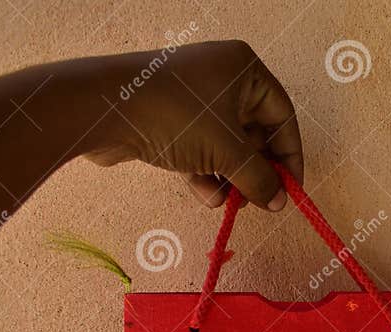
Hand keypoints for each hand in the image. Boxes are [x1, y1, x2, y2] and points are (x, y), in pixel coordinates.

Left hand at [86, 40, 302, 211]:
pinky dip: (206, 174)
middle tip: (258, 201)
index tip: (290, 190)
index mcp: (244, 70)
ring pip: (227, 146)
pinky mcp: (172, 118)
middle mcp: (222, 78)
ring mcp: (195, 98)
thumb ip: (260, 178)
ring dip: (230, 178)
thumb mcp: (226, 151)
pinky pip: (201, 149)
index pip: (282, 116)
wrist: (100, 109)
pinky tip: (205, 196)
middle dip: (255, 171)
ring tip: (228, 203)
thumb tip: (280, 201)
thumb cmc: (173, 116)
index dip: (289, 156)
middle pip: (255, 133)